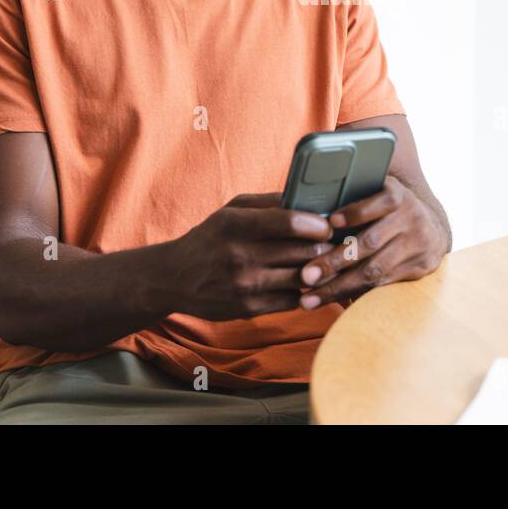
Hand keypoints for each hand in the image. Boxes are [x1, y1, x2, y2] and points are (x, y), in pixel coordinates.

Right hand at [167, 192, 334, 320]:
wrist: (174, 278)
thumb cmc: (210, 238)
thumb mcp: (231, 211)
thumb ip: (269, 203)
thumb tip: (308, 199)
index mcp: (236, 224)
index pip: (290, 222)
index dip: (317, 224)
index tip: (327, 226)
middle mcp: (240, 255)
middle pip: (302, 251)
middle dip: (323, 247)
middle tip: (332, 244)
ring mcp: (245, 285)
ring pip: (301, 277)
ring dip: (316, 270)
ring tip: (320, 262)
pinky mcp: (248, 309)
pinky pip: (292, 300)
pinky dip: (300, 290)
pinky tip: (297, 281)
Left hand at [294, 174, 447, 309]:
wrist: (431, 226)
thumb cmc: (387, 209)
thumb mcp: (377, 194)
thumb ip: (353, 197)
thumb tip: (312, 214)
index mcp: (398, 195)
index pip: (381, 202)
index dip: (356, 212)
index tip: (329, 222)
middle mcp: (412, 219)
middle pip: (371, 242)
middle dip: (335, 261)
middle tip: (305, 276)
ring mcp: (418, 246)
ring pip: (374, 270)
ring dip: (338, 287)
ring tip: (310, 299)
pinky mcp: (420, 268)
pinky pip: (382, 285)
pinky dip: (354, 293)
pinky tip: (330, 300)